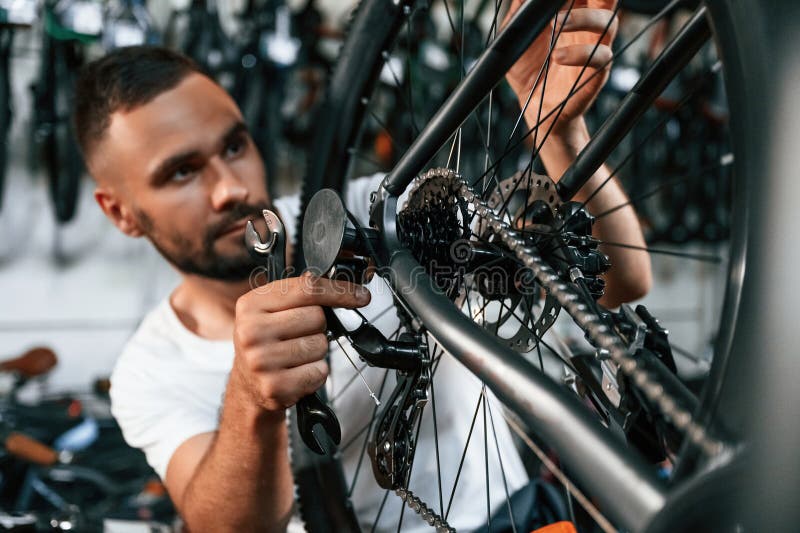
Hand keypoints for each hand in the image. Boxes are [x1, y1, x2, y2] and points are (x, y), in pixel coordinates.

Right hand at [231, 274, 370, 413]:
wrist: (246, 385)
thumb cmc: (266, 342)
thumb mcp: (270, 311)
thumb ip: (298, 294)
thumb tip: (340, 288)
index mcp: (251, 304)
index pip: (307, 288)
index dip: (340, 291)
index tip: (361, 295)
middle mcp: (252, 332)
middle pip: (317, 317)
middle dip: (318, 326)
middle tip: (300, 335)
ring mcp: (261, 361)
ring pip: (320, 345)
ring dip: (316, 351)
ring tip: (295, 355)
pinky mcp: (275, 386)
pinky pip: (319, 371)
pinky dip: (316, 372)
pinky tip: (297, 372)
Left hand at [505, 0, 617, 138]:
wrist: (533, 105)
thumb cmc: (529, 67)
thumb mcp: (516, 34)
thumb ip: (521, 10)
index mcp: (573, 10)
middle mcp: (588, 25)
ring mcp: (595, 47)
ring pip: (608, 21)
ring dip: (583, 18)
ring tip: (556, 25)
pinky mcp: (596, 73)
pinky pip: (601, 57)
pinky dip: (581, 53)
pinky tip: (558, 57)